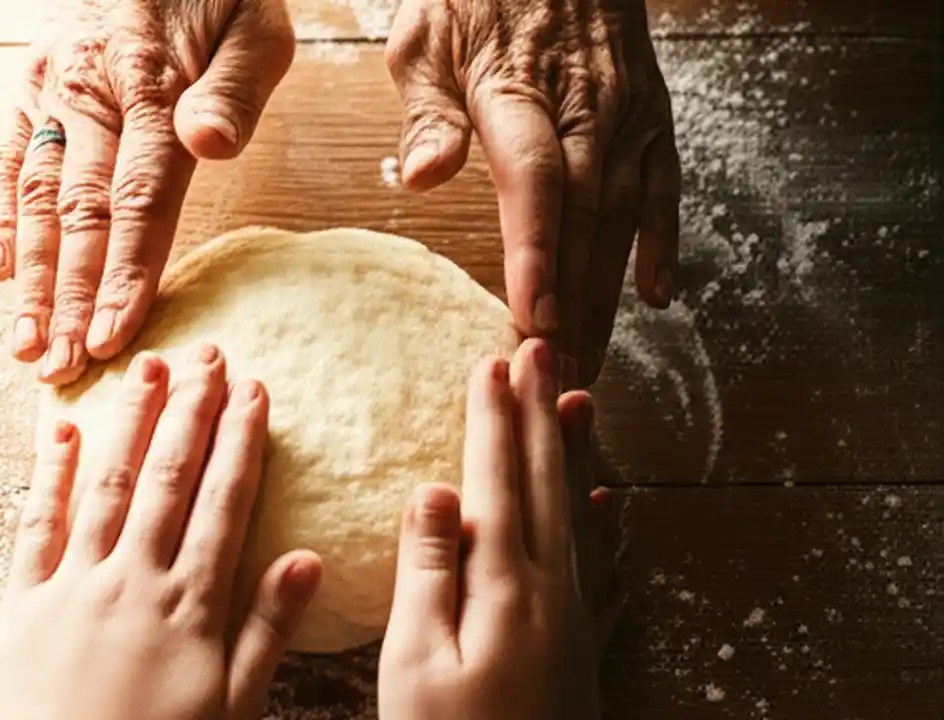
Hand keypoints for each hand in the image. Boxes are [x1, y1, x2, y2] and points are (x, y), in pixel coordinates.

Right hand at [0, 0, 295, 384]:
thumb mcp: (254, 30)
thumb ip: (233, 91)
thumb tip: (208, 145)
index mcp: (148, 83)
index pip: (135, 197)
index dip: (124, 272)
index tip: (112, 336)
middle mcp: (86, 91)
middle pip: (76, 212)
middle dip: (66, 297)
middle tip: (59, 368)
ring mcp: (48, 89)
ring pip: (33, 196)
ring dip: (28, 276)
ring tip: (24, 344)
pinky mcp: (27, 87)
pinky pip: (6, 160)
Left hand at [0, 345, 321, 719]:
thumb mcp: (233, 706)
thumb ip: (267, 629)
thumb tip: (308, 558)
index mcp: (189, 604)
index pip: (224, 502)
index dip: (241, 441)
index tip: (255, 390)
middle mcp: (133, 580)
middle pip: (169, 478)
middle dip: (192, 411)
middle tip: (209, 354)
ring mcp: (73, 587)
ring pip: (107, 485)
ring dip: (131, 422)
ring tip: (150, 368)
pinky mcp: (22, 605)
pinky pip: (37, 527)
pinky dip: (49, 475)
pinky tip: (63, 430)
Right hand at [378, 339, 617, 719]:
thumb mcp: (415, 662)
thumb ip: (429, 570)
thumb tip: (437, 487)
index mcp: (505, 586)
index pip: (499, 479)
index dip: (494, 418)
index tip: (492, 362)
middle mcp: (552, 589)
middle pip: (547, 480)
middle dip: (539, 411)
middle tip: (539, 349)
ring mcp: (576, 618)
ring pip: (579, 511)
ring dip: (574, 451)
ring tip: (578, 399)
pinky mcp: (584, 647)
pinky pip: (603, 568)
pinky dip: (607, 528)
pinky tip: (611, 506)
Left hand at [386, 0, 680, 385]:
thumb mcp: (427, 34)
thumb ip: (428, 109)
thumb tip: (421, 178)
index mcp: (519, 88)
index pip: (534, 183)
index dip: (537, 256)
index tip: (534, 322)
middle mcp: (586, 104)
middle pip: (584, 215)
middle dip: (574, 300)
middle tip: (559, 371)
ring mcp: (626, 111)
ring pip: (624, 213)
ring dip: (608, 290)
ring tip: (592, 357)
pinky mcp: (650, 112)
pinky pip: (664, 184)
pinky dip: (663, 240)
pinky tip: (657, 293)